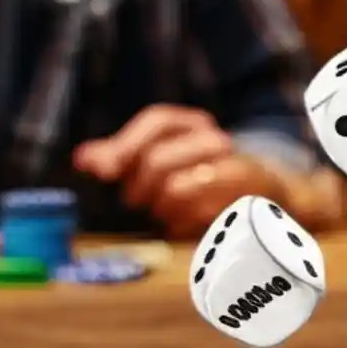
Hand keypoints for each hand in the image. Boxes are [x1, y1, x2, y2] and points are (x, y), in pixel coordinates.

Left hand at [74, 105, 283, 237]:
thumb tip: (83, 158)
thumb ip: (123, 157)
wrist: (263, 193)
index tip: (101, 171)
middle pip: (159, 160)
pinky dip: (181, 225)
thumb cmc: (200, 175)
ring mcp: (233, 170)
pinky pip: (196, 217)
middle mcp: (215, 141)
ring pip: (176, 189)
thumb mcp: (162, 157)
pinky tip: (181, 226)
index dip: (125, 144)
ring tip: (163, 213)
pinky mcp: (243, 202)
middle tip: (134, 201)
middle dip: (138, 187)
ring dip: (160, 208)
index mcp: (194, 124)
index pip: (158, 121)